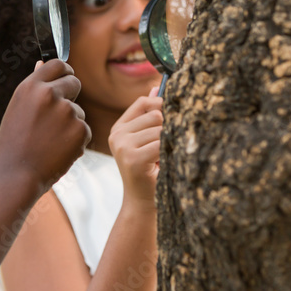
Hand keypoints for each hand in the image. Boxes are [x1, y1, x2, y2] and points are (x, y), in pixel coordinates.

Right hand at [0, 60, 90, 193]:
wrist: (16, 176)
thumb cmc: (14, 144)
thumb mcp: (18, 108)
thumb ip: (34, 87)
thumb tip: (42, 63)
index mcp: (31, 86)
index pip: (58, 64)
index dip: (64, 71)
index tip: (65, 79)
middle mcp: (49, 94)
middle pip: (74, 82)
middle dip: (71, 96)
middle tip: (57, 118)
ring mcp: (66, 111)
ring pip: (79, 111)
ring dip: (71, 124)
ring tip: (49, 142)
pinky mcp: (80, 130)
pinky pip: (84, 130)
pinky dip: (76, 141)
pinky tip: (58, 151)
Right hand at [108, 87, 162, 208]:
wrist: (143, 203)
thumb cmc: (150, 171)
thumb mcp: (148, 140)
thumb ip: (149, 115)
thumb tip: (156, 88)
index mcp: (119, 128)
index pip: (142, 103)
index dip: (161, 105)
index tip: (172, 117)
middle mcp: (117, 135)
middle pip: (155, 114)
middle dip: (168, 128)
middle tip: (168, 147)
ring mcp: (123, 147)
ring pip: (160, 128)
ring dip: (170, 142)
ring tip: (165, 157)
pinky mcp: (133, 158)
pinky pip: (162, 143)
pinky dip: (170, 151)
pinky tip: (165, 163)